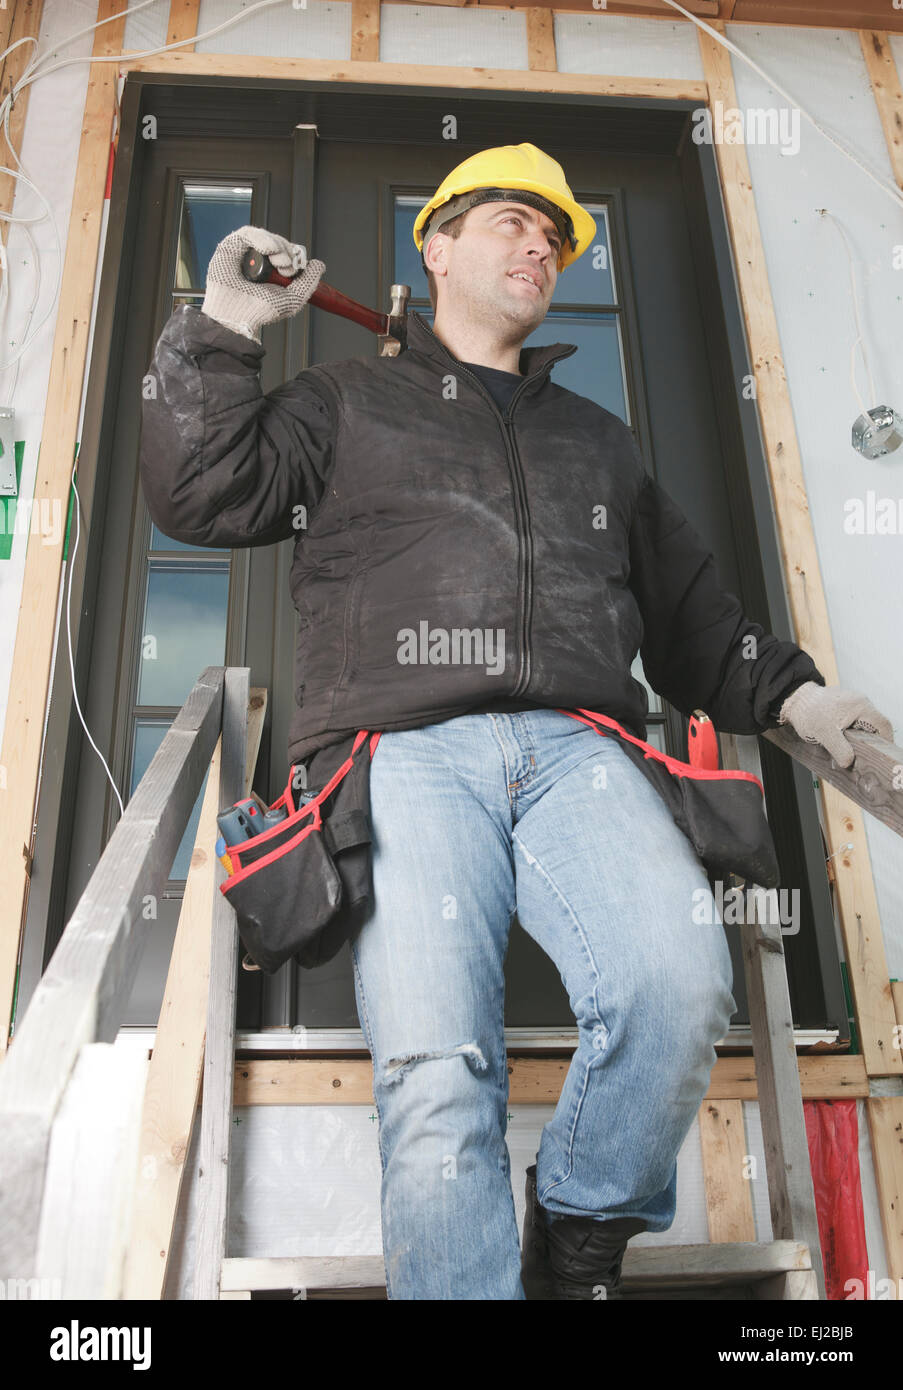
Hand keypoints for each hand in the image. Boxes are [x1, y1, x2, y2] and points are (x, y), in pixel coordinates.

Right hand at [201, 225, 324, 342]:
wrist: (237, 316)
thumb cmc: (258, 311)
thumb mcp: (292, 299)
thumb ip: (308, 283)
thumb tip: (320, 265)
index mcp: (271, 271)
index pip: (287, 253)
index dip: (294, 256)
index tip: (297, 269)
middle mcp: (258, 261)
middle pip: (279, 243)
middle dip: (288, 253)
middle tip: (288, 271)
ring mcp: (245, 253)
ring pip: (267, 237)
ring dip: (279, 247)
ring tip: (279, 265)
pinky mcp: (231, 246)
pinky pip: (249, 233)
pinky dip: (263, 239)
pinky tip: (268, 250)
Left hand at [778, 681, 893, 768]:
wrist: (794, 700)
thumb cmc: (808, 711)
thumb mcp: (825, 734)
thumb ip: (840, 750)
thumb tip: (850, 762)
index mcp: (860, 706)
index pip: (883, 725)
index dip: (886, 741)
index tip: (882, 754)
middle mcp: (860, 701)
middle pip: (876, 724)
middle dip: (872, 741)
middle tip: (867, 755)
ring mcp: (852, 702)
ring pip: (865, 723)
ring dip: (861, 736)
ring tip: (854, 749)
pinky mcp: (844, 706)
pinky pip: (856, 720)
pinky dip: (853, 731)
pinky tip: (845, 741)